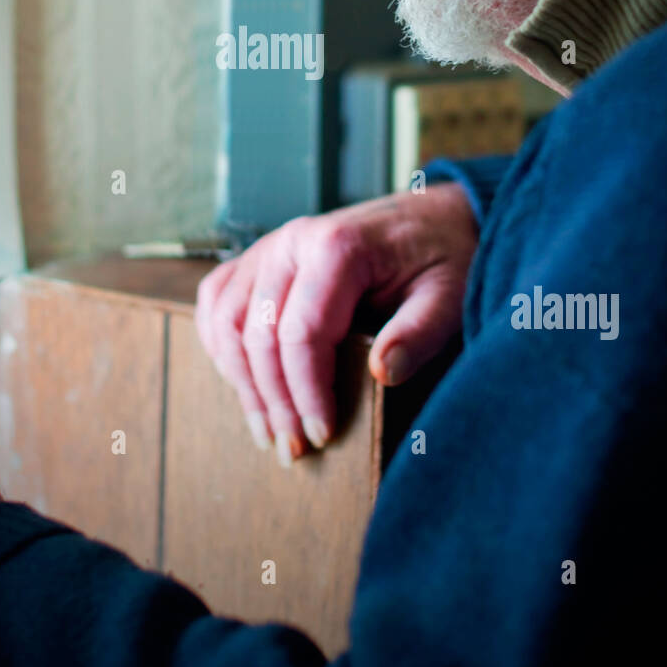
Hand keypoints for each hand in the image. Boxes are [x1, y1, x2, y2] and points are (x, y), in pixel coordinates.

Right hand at [195, 183, 477, 463]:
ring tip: (267, 429)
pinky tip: (241, 381)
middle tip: (294, 448)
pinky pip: (218, 300)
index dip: (305, 391)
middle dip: (273, 400)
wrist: (433, 218)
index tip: (322, 434)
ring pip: (229, 321)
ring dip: (242, 382)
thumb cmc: (441, 258)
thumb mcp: (448, 296)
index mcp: (337, 247)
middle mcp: (292, 241)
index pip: (301, 333)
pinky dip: (221, 344)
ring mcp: (270, 247)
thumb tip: (383, 374)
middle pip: (258, 334)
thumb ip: (418, 333)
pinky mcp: (260, 258)